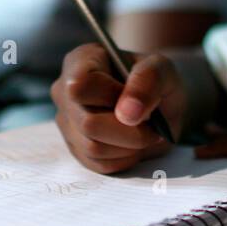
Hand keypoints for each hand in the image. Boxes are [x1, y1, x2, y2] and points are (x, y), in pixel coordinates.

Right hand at [50, 44, 187, 173]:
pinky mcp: (75, 147)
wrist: (158, 103)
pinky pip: (97, 164)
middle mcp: (64, 91)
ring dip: (129, 146)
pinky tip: (133, 144)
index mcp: (80, 61)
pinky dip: (124, 158)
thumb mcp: (162, 69)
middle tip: (152, 125)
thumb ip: (147, 81)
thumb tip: (127, 113)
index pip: (79, 86)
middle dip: (129, 131)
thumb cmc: (156, 80)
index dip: (111, 98)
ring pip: (92, 147)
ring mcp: (67, 122)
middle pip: (87, 123)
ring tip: (144, 133)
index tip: (136, 100)